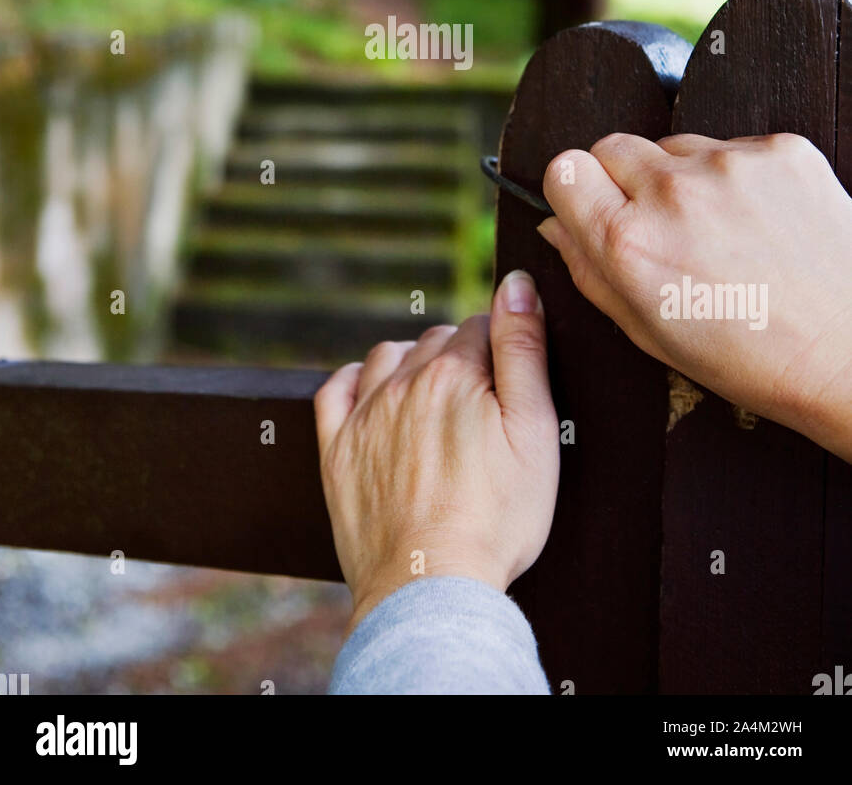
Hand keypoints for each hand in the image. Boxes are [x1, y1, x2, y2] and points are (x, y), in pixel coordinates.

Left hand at [314, 271, 559, 632]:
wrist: (430, 586)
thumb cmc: (496, 518)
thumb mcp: (534, 431)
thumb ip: (524, 349)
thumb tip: (517, 283)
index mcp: (454, 373)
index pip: (481, 328)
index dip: (502, 350)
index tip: (512, 384)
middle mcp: (402, 383)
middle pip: (435, 341)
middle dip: (460, 357)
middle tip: (482, 402)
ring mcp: (364, 417)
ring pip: (387, 357)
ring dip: (411, 363)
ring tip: (435, 395)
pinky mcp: (335, 452)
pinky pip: (335, 390)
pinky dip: (356, 381)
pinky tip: (373, 391)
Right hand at [538, 132, 851, 461]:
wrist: (850, 353)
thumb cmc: (755, 357)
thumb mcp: (650, 333)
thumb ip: (590, 271)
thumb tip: (558, 226)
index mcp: (629, 244)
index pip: (565, 170)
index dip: (577, 190)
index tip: (593, 204)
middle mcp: (673, 194)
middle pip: (613, 147)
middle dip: (625, 180)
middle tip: (662, 227)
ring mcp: (730, 165)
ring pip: (676, 146)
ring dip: (685, 178)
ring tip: (724, 233)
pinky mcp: (781, 150)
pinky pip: (734, 146)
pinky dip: (740, 177)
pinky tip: (762, 223)